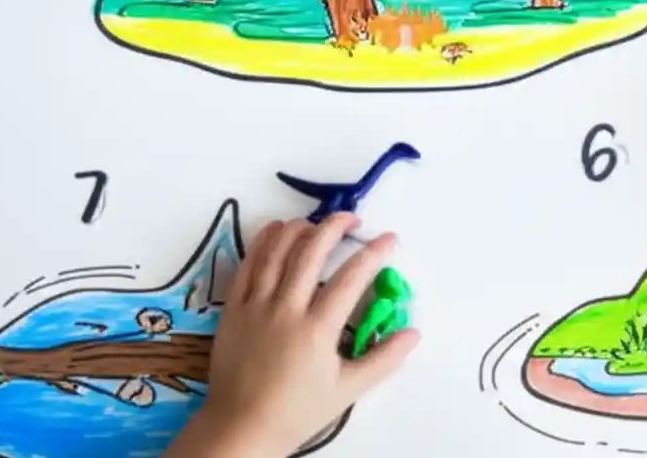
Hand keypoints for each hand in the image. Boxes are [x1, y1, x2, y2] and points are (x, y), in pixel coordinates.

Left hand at [165, 213, 419, 457]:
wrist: (242, 426)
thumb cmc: (297, 410)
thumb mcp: (348, 389)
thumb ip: (383, 358)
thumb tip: (414, 333)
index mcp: (317, 329)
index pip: (351, 278)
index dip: (374, 253)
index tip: (389, 239)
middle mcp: (286, 309)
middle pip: (311, 253)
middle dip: (334, 227)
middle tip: (352, 219)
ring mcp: (256, 306)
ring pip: (277, 252)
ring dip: (299, 229)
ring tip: (316, 220)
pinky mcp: (233, 309)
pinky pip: (247, 266)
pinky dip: (262, 242)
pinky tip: (275, 229)